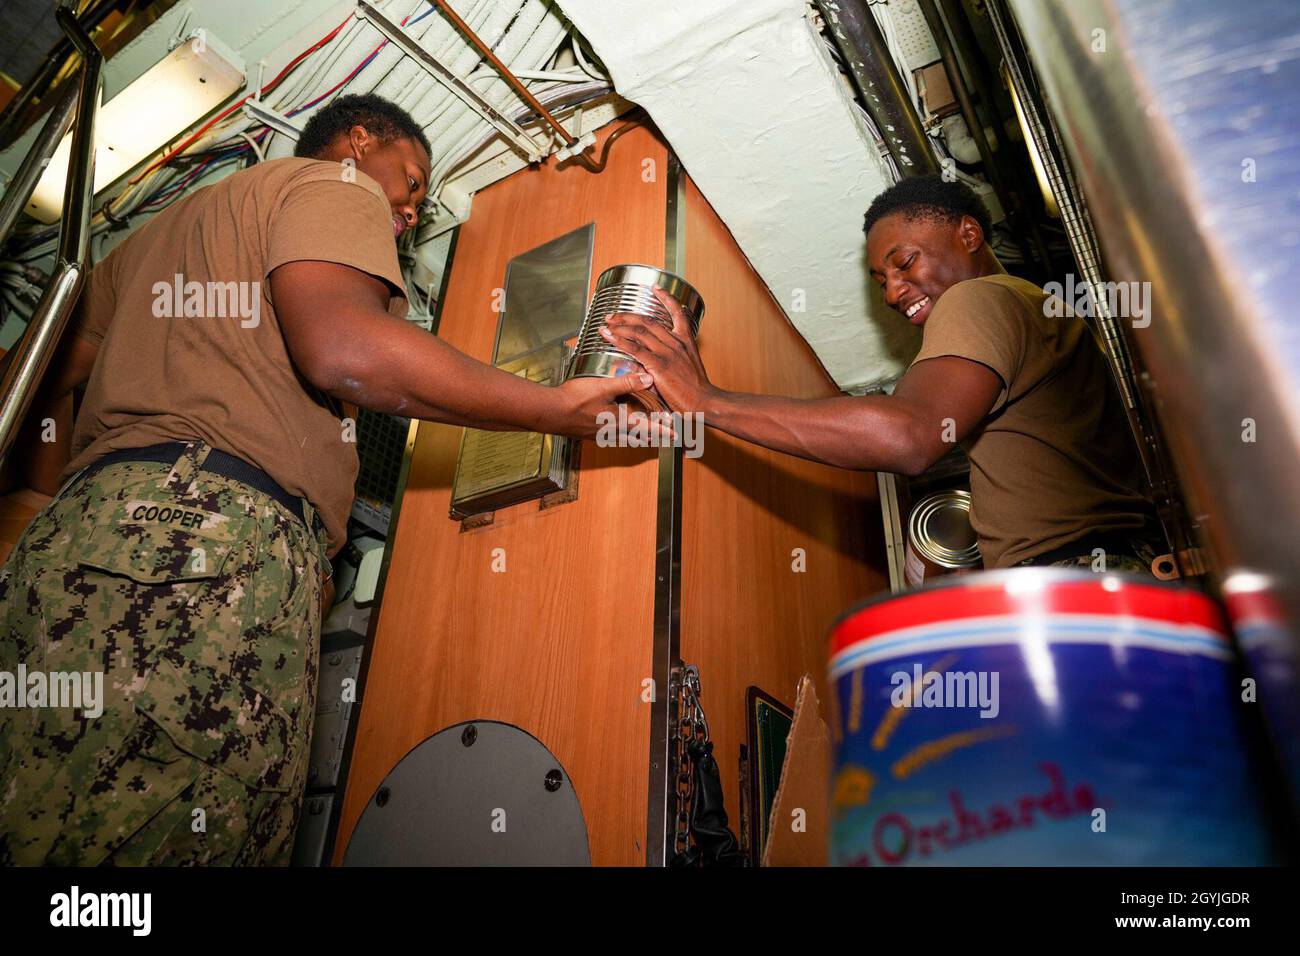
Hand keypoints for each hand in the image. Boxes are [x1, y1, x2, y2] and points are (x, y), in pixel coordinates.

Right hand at [552, 372, 676, 442]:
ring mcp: (601, 435)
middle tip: (664, 435)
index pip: (648, 429)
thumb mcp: (603, 387)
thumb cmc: (574, 401)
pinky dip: (623, 433)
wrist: (549, 412)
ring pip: (626, 439)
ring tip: (646, 433)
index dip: (664, 431)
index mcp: (619, 422)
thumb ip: (627, 383)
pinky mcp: (591, 433)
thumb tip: (649, 378)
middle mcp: (612, 432)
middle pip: (639, 438)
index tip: (676, 435)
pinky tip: (618, 427)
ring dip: (638, 436)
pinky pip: (613, 436)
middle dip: (653, 436)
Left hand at [600, 287, 714, 412]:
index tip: (655, 288)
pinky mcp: (660, 366)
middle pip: (648, 320)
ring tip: (606, 325)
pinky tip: (610, 338)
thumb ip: (672, 360)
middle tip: (613, 316)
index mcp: (686, 341)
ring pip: (640, 331)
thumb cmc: (698, 391)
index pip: (677, 312)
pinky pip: (636, 349)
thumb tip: (654, 362)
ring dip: (620, 326)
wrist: (706, 402)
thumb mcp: (688, 368)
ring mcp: (668, 353)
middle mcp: (676, 343)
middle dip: (627, 316)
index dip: (666, 298)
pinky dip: (621, 341)